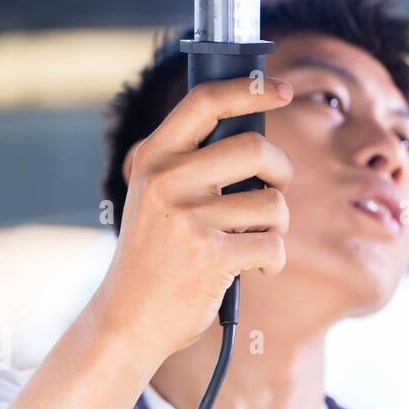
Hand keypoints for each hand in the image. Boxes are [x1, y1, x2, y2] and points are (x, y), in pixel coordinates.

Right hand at [85, 76, 294, 364]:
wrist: (127, 319)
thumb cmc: (157, 254)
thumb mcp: (156, 196)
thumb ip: (192, 162)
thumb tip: (258, 134)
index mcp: (154, 158)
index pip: (204, 101)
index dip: (250, 90)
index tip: (282, 90)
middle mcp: (166, 181)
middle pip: (255, 148)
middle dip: (281, 170)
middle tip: (275, 188)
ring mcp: (187, 218)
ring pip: (272, 203)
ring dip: (276, 226)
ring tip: (252, 241)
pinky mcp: (209, 257)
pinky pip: (272, 245)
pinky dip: (273, 259)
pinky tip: (254, 267)